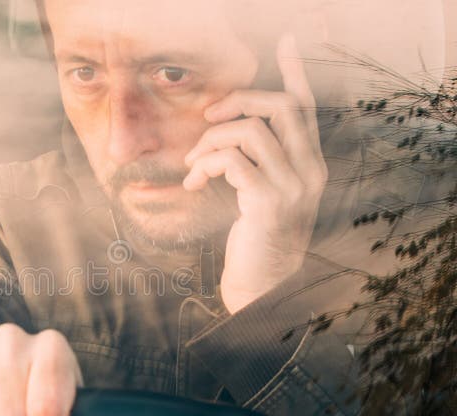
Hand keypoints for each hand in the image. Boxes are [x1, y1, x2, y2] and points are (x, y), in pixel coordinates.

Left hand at [183, 34, 326, 312]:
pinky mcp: (267, 203)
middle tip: (207, 118)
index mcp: (310, 164)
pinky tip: (195, 182)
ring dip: (210, 140)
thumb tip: (229, 129)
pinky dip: (206, 163)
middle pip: (281, 107)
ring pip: (250, 131)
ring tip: (194, 165)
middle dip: (238, 102)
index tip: (286, 40)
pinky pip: (232, 160)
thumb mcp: (261, 193)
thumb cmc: (255, 237)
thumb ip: (256, 161)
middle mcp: (310, 171)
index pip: (306, 108)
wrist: (260, 285)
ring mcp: (293, 187)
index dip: (295, 71)